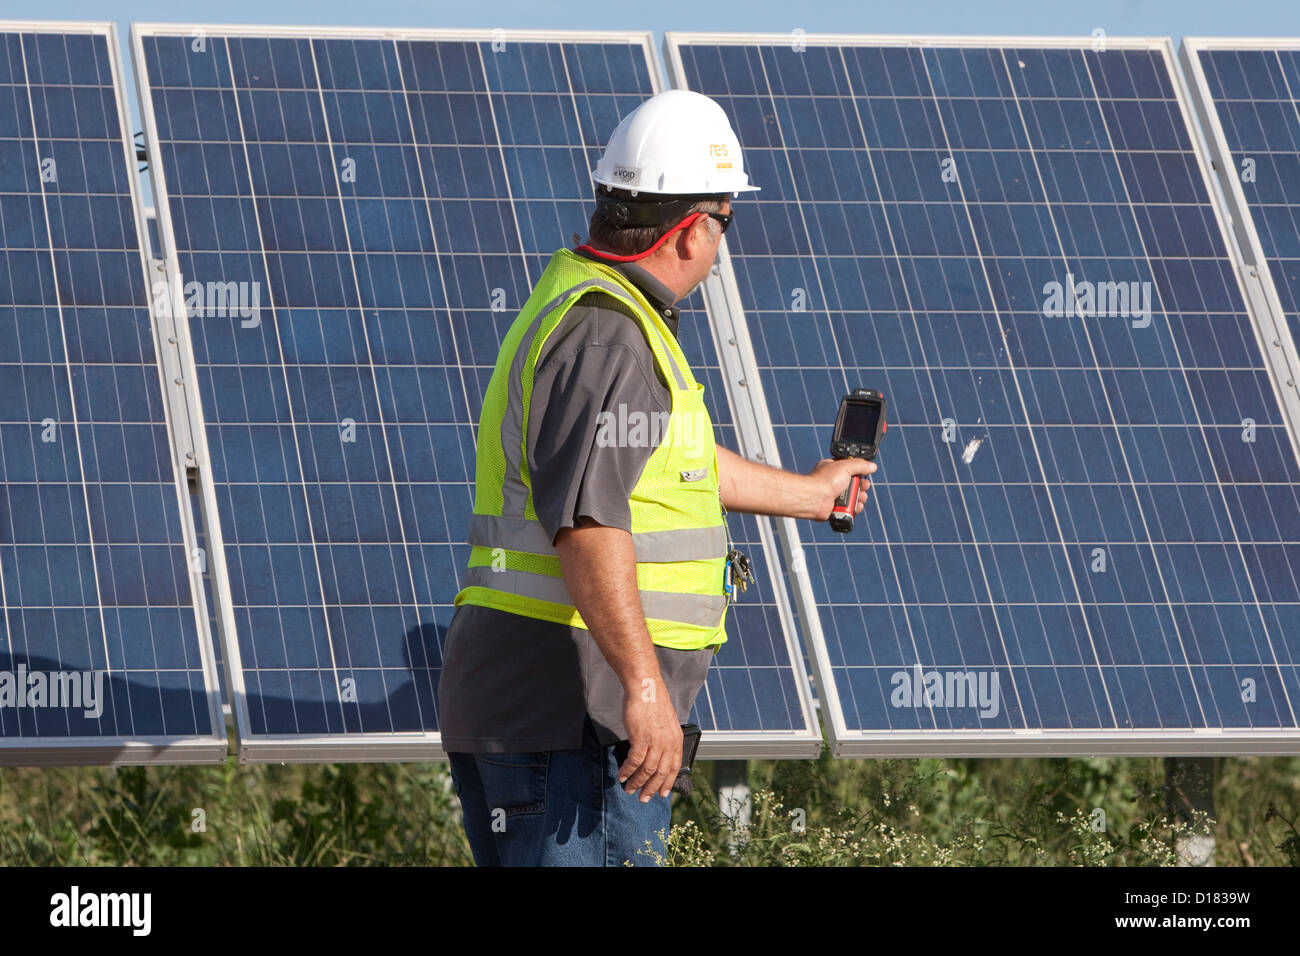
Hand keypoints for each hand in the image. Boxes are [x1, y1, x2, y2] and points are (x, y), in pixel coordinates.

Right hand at [619, 679, 682, 801]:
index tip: (662, 794)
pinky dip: (627, 771)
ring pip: (647, 770)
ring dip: (637, 782)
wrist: (646, 688)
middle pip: (661, 772)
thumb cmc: (653, 703)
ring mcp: (655, 741)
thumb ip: (665, 739)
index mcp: (676, 740)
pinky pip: (634, 761)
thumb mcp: (667, 723)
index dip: (667, 782)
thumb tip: (658, 754)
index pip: (674, 767)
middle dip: (651, 788)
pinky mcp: (641, 738)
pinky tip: (622, 775)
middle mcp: (668, 743)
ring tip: (629, 789)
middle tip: (643, 798)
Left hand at [806, 457, 876, 520]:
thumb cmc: (825, 481)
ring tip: (861, 497)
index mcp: (834, 470)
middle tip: (864, 487)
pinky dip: (855, 509)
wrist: (815, 498)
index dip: (859, 473)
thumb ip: (861, 465)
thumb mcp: (846, 466)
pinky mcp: (835, 509)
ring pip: (854, 498)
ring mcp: (835, 496)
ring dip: (861, 498)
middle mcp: (834, 483)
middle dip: (862, 487)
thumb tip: (872, 466)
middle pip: (855, 485)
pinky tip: (857, 506)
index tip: (864, 475)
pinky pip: (850, 510)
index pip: (851, 470)